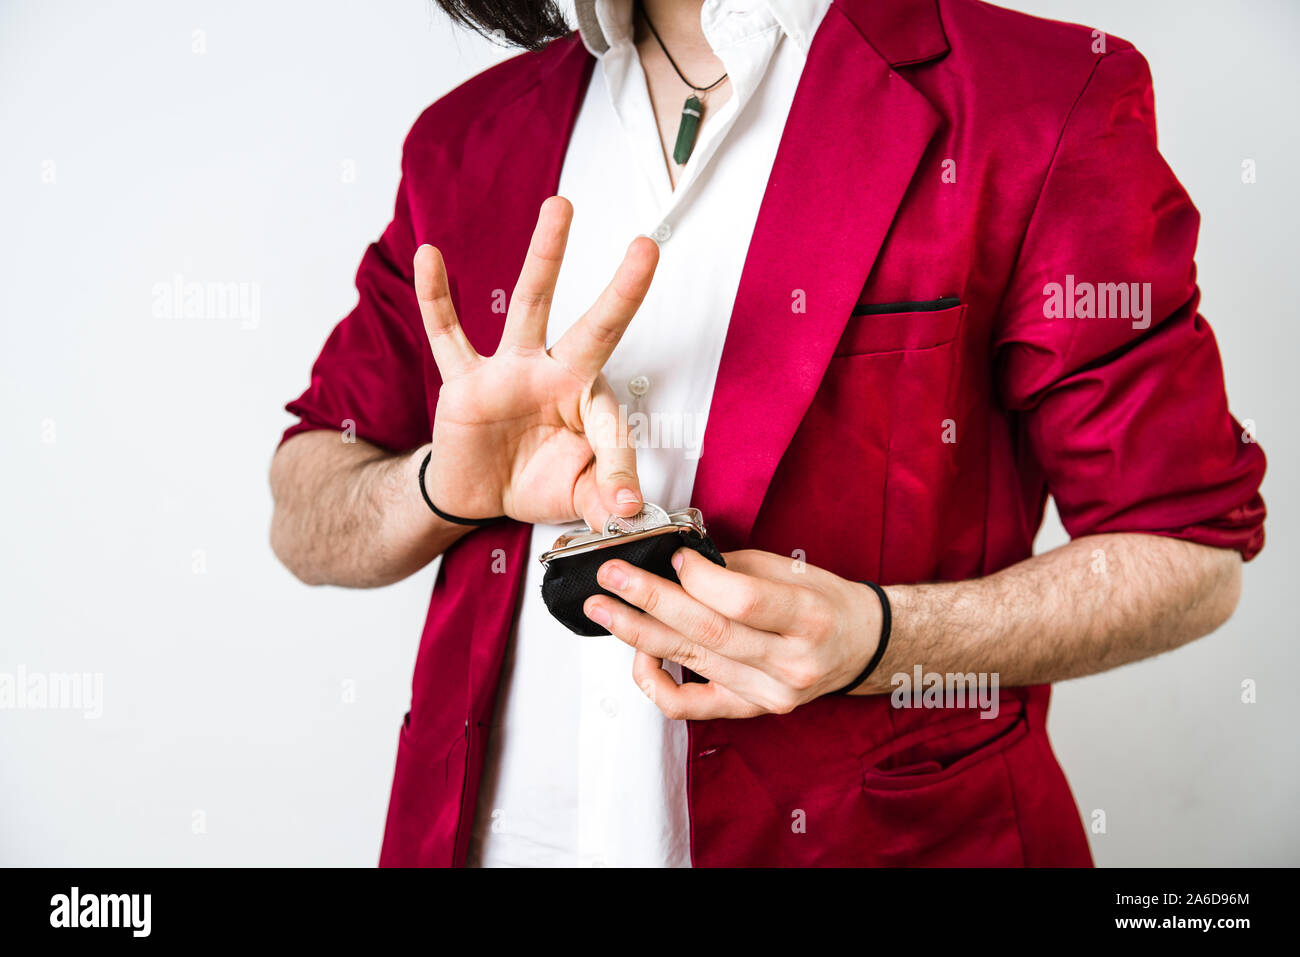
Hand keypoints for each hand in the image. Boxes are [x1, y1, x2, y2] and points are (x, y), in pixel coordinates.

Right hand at [414, 196, 659, 528]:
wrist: (478, 493)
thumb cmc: (537, 480)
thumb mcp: (577, 495)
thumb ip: (604, 497)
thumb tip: (628, 513)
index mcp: (588, 401)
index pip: (613, 424)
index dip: (618, 469)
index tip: (623, 506)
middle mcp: (554, 374)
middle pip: (595, 326)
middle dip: (622, 290)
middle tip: (647, 247)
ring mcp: (509, 371)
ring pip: (530, 306)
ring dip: (546, 257)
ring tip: (561, 207)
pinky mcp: (464, 382)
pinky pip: (448, 335)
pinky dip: (436, 298)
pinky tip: (430, 257)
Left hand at [583, 548, 884, 718]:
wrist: (858, 645)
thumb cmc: (822, 602)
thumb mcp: (790, 571)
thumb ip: (733, 569)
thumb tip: (672, 562)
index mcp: (807, 618)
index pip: (742, 601)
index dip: (698, 577)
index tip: (672, 556)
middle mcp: (789, 662)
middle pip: (706, 631)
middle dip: (649, 600)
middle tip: (610, 577)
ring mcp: (768, 693)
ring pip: (690, 662)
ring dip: (637, 632)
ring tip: (603, 608)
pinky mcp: (748, 711)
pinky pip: (687, 705)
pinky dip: (654, 680)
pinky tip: (638, 654)